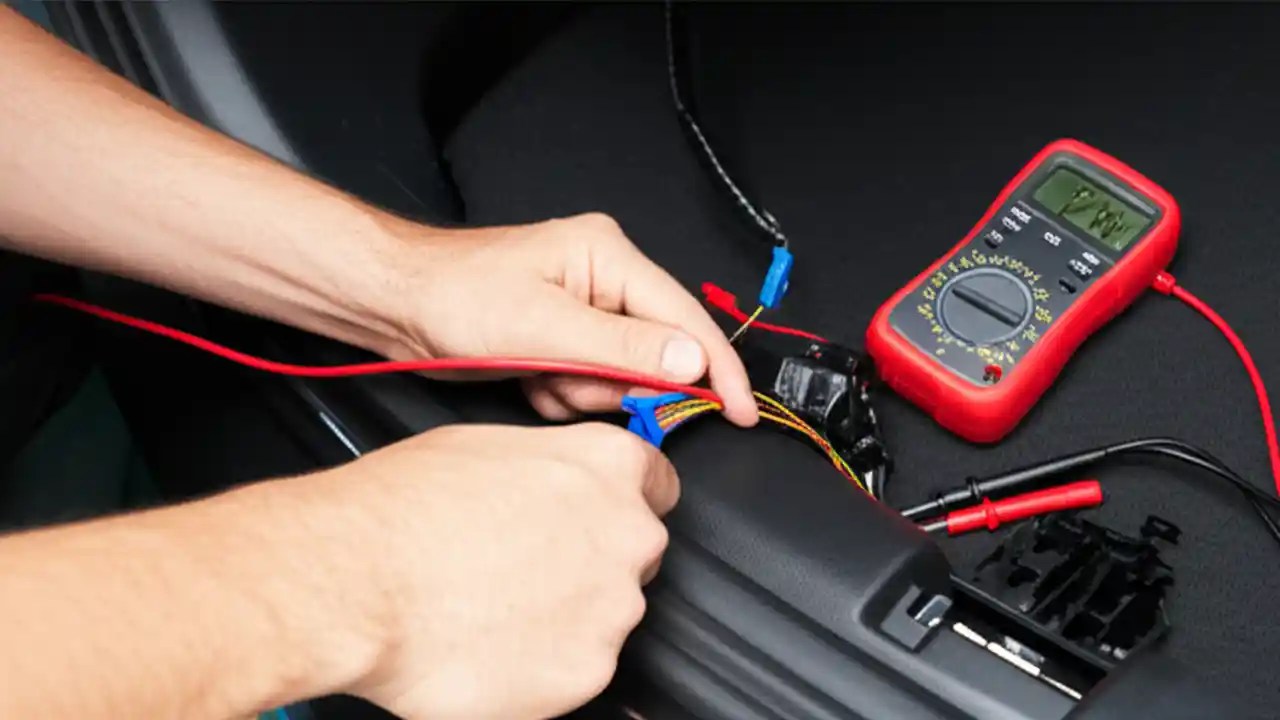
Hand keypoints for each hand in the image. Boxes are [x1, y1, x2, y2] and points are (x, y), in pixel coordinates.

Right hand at [317, 423, 677, 718]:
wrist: (356, 580)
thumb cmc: (402, 507)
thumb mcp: (486, 446)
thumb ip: (550, 468)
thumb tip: (553, 489)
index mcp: (608, 465)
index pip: (659, 484)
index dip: (623, 501)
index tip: (600, 517)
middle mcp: (628, 534)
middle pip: (634, 553)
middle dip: (591, 560)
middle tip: (523, 569)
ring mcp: (613, 609)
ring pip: (605, 616)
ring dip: (566, 616)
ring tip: (492, 610)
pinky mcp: (587, 673)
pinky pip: (576, 669)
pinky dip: (542, 666)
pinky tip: (490, 646)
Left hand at [382, 213, 756, 425]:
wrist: (397, 305)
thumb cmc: (456, 297)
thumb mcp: (544, 328)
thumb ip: (623, 349)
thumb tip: (691, 362)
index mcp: (609, 258)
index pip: (684, 318)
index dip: (715, 369)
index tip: (739, 411)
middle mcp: (604, 278)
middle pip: (652, 353)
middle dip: (612, 382)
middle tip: (568, 380)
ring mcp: (584, 310)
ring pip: (620, 377)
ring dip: (581, 390)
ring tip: (538, 374)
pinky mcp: (564, 337)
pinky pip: (589, 383)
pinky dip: (562, 392)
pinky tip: (530, 379)